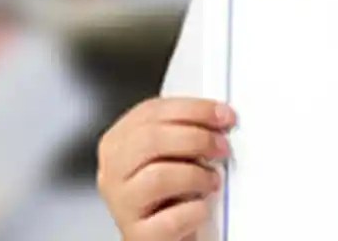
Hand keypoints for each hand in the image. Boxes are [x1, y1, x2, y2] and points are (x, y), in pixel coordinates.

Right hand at [97, 97, 236, 239]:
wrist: (165, 233)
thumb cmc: (170, 191)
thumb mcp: (172, 153)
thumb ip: (184, 131)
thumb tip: (220, 117)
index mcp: (119, 141)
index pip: (151, 112)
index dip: (193, 110)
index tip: (224, 115)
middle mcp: (113, 171)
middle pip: (151, 139)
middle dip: (197, 138)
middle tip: (222, 146)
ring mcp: (121, 203)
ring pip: (158, 176)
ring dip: (196, 175)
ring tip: (212, 181)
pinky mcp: (137, 234)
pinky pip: (170, 218)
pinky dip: (194, 210)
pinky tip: (201, 208)